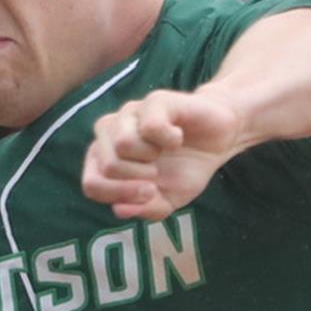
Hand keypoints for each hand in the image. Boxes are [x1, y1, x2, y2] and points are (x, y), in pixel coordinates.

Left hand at [82, 88, 246, 220]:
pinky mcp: (154, 101)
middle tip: (158, 173)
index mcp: (103, 158)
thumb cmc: (186, 168)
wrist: (218, 140)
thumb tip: (120, 210)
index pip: (91, 184)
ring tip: (163, 153)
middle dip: (139, 179)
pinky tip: (176, 138)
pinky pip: (150, 126)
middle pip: (108, 166)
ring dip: (151, 158)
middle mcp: (109, 132)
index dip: (119, 196)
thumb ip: (144, 208)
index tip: (149, 194)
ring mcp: (130, 113)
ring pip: (123, 144)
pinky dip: (169, 140)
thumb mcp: (168, 200)